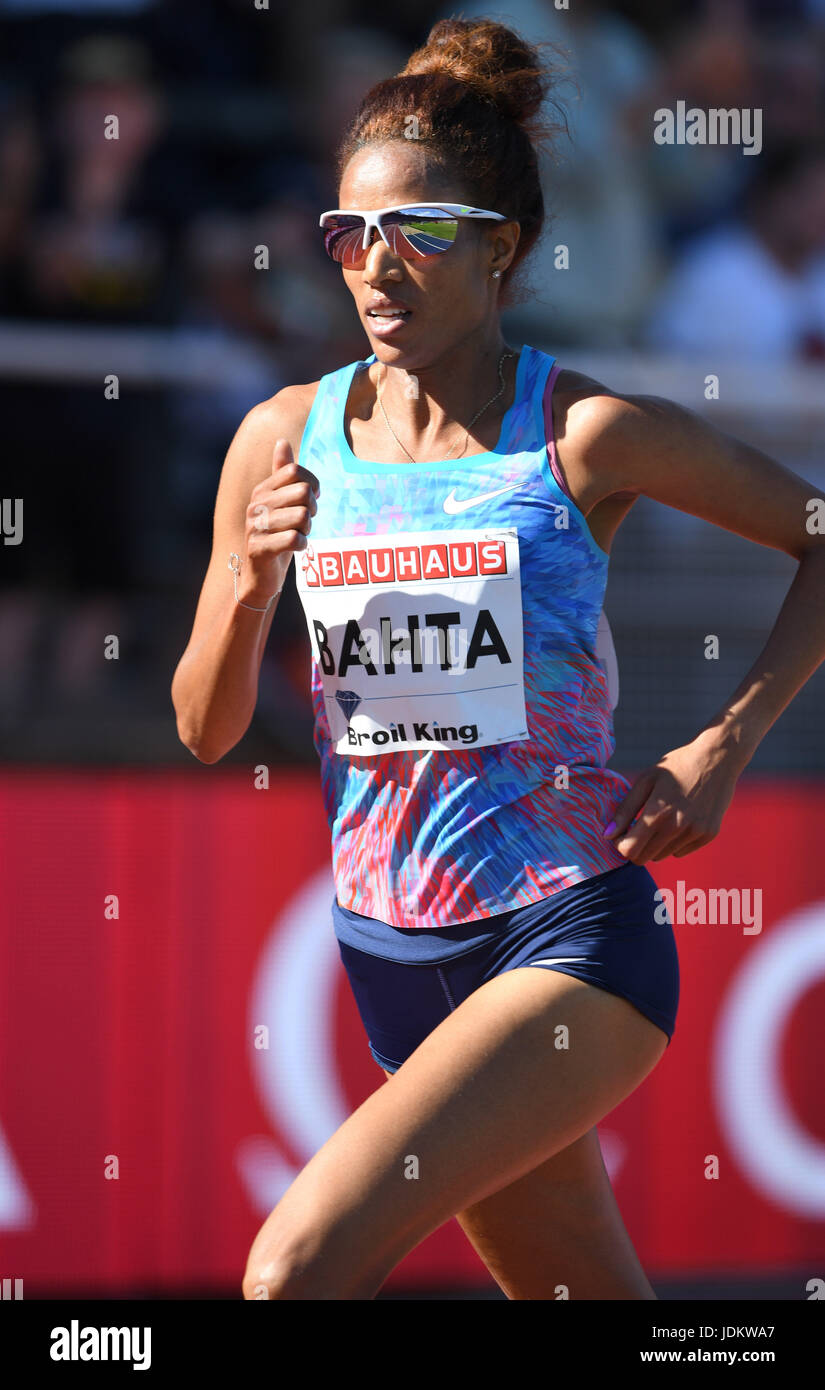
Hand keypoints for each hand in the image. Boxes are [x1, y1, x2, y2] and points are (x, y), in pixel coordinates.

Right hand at [240, 439, 319, 602]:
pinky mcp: (259, 548)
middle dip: (312, 510)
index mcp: (263, 490)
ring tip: (297, 535)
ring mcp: (256, 526)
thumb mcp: (280, 503)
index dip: (312, 484)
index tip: (311, 500)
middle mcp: (256, 504)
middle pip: (303, 492)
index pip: (295, 470)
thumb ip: (282, 474)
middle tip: (304, 523)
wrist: (260, 575)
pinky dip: (302, 546)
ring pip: (302, 517)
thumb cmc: (276, 536)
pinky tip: (295, 549)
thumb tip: (281, 441)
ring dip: (307, 530)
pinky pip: (295, 539)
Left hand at [602, 733, 742, 863]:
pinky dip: (675, 842)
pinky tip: (680, 819)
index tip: (622, 833)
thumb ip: (625, 810)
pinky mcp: (709, 834)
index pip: (629, 850)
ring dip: (656, 844)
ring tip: (662, 819)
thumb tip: (607, 835)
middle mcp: (678, 827)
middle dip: (636, 846)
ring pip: (662, 856)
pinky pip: (681, 851)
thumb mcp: (646, 781)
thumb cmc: (677, 766)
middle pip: (644, 858)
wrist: (717, 758)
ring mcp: (696, 832)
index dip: (620, 844)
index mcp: (658, 812)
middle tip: (639, 827)